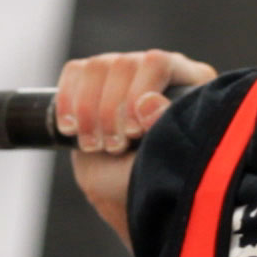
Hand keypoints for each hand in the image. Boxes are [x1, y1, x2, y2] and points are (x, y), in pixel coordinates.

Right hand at [54, 50, 217, 240]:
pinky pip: (74, 73)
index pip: (157, 63)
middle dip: (110, 110)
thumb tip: (147, 103)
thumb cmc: (156, 179)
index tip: (133, 132)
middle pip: (123, 64)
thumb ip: (162, 129)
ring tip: (93, 145)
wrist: (127, 194)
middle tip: (113, 147)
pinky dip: (67, 102)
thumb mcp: (165, 160)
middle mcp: (156, 72)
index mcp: (188, 82)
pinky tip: (71, 130)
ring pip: (96, 67)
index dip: (139, 93)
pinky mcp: (94, 82)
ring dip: (87, 110)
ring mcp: (124, 74)